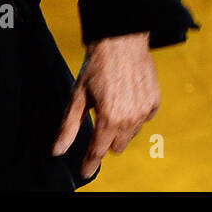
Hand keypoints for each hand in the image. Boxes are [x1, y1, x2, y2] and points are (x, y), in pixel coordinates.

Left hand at [51, 31, 158, 179]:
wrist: (122, 40)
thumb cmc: (97, 66)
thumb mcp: (78, 95)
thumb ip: (68, 126)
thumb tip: (57, 150)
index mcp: (108, 118)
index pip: (98, 151)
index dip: (89, 163)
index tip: (84, 172)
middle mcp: (129, 118)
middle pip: (116, 146)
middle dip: (106, 139)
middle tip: (99, 117)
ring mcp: (145, 111)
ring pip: (130, 134)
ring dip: (121, 127)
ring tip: (113, 102)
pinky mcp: (154, 103)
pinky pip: (143, 119)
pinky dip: (135, 114)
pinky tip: (126, 97)